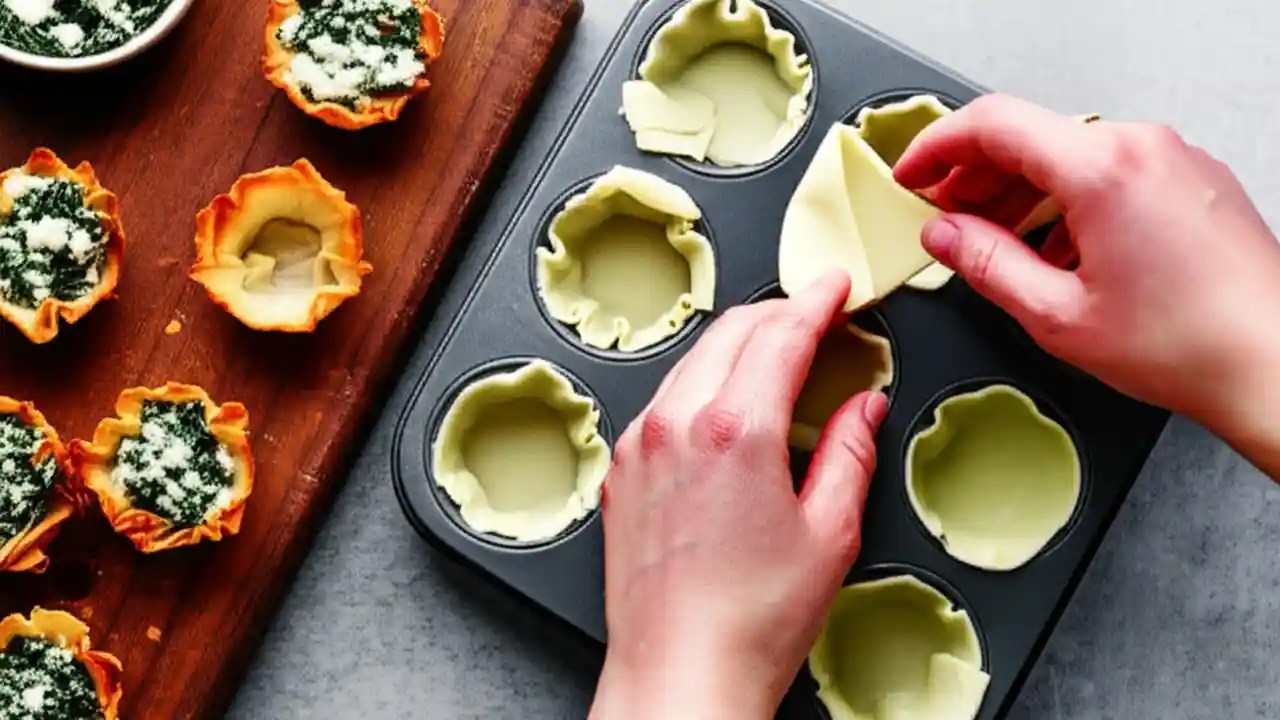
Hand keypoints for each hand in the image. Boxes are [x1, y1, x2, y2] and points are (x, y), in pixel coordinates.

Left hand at [588, 271, 888, 719]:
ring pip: (692, 361)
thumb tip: (863, 409)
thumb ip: (851, 454)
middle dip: (777, 311)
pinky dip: (702, 385)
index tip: (834, 285)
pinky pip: (664, 400)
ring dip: (737, 345)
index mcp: (735, 431)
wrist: (679, 672)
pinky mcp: (622, 470)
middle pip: (731, 332)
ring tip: (777, 360)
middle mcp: (676, 425)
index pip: (781, 333)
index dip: (815, 301)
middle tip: (814, 315)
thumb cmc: (752, 620)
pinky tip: (728, 410)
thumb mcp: (830, 534)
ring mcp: (640, 445)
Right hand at [895, 94, 1279, 477]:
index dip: (937, 147)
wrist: (1275, 363)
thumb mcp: (1055, 315)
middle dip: (974, 175)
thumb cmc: (1187, 345)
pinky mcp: (1191, 178)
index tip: (911, 174)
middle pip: (1030, 136)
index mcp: (1102, 169)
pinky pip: (1109, 170)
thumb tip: (944, 235)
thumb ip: (984, 264)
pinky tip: (1052, 249)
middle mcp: (1141, 147)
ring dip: (1018, 190)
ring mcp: (1172, 158)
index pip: (993, 123)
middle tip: (941, 216)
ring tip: (991, 240)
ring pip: (1069, 154)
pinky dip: (1065, 199)